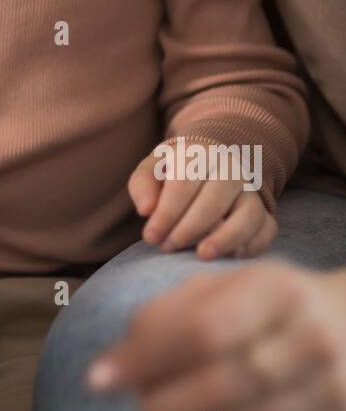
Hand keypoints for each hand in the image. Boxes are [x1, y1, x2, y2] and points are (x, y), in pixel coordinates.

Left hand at [87, 260, 345, 410]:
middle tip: (137, 409)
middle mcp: (312, 340)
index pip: (203, 330)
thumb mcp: (227, 285)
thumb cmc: (269, 305)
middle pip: (228, 382)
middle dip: (167, 401)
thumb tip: (121, 357)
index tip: (100, 377)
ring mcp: (334, 394)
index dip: (144, 357)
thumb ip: (171, 310)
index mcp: (278, 290)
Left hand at [127, 145, 277, 258]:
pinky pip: (266, 230)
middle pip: (215, 200)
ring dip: (226, 238)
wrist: (213, 159)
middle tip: (169, 247)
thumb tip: (145, 210)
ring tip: (203, 255)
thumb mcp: (153, 168)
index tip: (150, 237)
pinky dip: (252, 245)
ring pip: (248, 215)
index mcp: (200, 153)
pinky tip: (228, 256)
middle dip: (190, 227)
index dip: (166, 213)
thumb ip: (143, 184)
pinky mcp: (265, 212)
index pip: (184, 184)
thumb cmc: (176, 169)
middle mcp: (231, 169)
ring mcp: (252, 191)